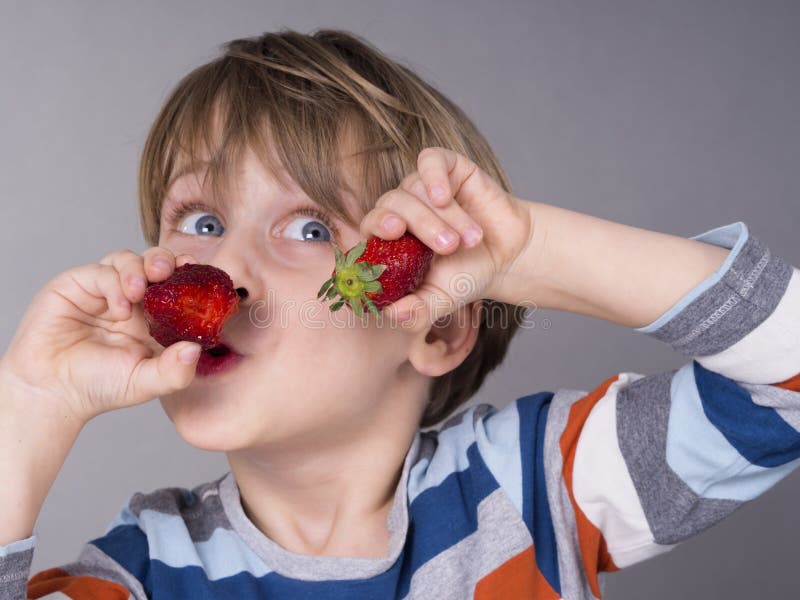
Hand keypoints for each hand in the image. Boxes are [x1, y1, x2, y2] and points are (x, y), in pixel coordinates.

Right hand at [0, 248, 200, 423]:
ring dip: (139, 268)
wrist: (50, 392)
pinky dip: (114, 284)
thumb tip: (196, 349)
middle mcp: (133, 301)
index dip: (190, 277)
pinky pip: (101, 272)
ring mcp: (105, 291)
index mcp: (155, 318)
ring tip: (139, 291)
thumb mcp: (146, 383)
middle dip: (166, 260)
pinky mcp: (77, 286)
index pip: (178, 286)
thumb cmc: (99, 387)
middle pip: (156, 263)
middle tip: (169, 270)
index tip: (200, 273)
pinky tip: (118, 308)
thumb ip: (174, 371)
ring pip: (129, 259)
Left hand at [359, 147, 532, 328]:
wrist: (508, 255)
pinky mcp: (446, 168)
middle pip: (392, 205)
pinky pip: (429, 160)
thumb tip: (391, 315)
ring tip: (471, 239)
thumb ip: (416, 312)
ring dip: (445, 216)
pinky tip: (445, 195)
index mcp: (389, 240)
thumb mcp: (441, 300)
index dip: (376, 228)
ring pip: (416, 189)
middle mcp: (401, 209)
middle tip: (448, 247)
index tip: (393, 233)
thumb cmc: (467, 276)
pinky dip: (433, 175)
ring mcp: (421, 186)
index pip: (369, 228)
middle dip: (422, 225)